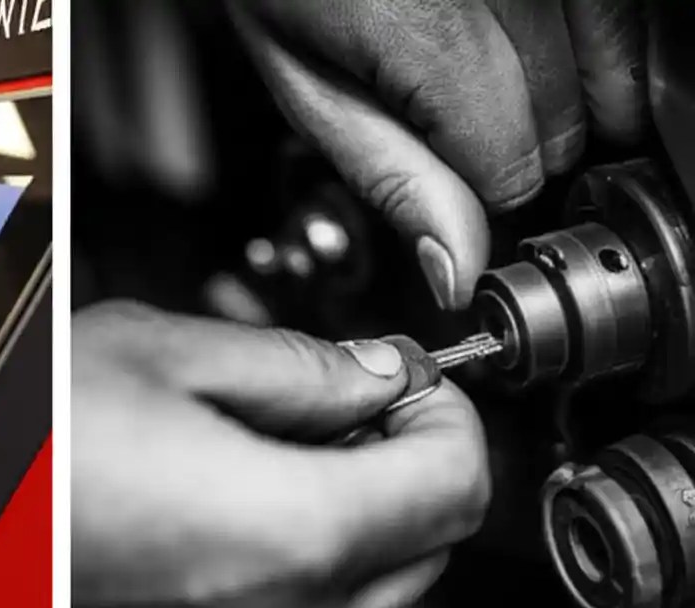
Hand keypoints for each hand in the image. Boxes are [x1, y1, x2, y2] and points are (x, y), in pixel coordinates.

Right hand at [72, 301, 488, 607]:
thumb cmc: (9, 455)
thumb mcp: (150, 357)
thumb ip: (293, 366)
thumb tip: (369, 375)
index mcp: (283, 539)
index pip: (457, 484)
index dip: (446, 414)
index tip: (408, 383)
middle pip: (422, 550)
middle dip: (399, 469)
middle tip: (332, 408)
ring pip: (360, 597)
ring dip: (341, 522)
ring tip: (250, 457)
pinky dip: (285, 574)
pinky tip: (213, 513)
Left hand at [229, 0, 644, 308]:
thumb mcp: (308, 92)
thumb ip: (387, 176)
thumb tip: (457, 266)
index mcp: (427, 26)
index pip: (510, 166)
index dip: (474, 192)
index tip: (441, 178)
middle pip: (564, 121)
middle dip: (517, 148)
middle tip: (452, 127)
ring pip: (608, 65)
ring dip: (569, 96)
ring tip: (496, 88)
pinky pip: (614, 12)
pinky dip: (591, 46)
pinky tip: (545, 59)